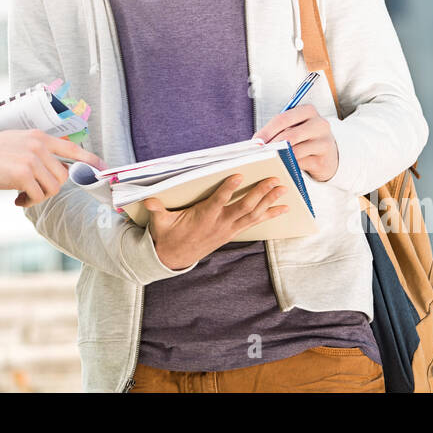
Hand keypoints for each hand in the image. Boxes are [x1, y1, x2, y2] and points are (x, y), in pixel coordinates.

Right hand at [0, 130, 101, 206]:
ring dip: (38, 197)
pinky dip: (28, 202)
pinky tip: (16, 200)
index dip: (89, 160)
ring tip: (23, 195)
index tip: (102, 168)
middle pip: (62, 176)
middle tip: (33, 191)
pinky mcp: (22, 175)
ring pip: (51, 188)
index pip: (72, 148)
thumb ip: (39, 150)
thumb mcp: (20, 141)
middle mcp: (39, 146)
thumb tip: (59, 167)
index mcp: (40, 137)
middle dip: (50, 188)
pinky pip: (37, 196)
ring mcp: (32, 160)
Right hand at [145, 174, 289, 270]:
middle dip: (260, 193)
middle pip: (244, 207)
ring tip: (284, 191)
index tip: (239, 175)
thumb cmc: (168, 235)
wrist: (175, 257)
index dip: (228, 188)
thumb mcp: (160, 223)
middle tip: (275, 180)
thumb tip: (148, 200)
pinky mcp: (233, 232)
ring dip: (270, 202)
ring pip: (254, 214)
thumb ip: (157, 210)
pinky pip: (255, 223)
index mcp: (203, 217)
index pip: (218, 200)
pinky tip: (282, 208)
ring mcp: (229, 229)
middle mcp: (220, 223)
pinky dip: (270, 215)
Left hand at [252, 104, 338, 181]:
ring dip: (279, 157)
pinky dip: (289, 166)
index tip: (256, 141)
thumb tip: (258, 142)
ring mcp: (324, 143)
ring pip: (295, 151)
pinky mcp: (323, 161)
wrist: (329, 153)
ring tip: (268, 159)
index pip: (283, 118)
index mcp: (308, 111)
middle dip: (272, 145)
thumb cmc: (305, 137)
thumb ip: (279, 129)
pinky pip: (301, 164)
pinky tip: (282, 166)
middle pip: (290, 135)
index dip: (267, 130)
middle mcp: (319, 124)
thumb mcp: (295, 126)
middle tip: (260, 153)